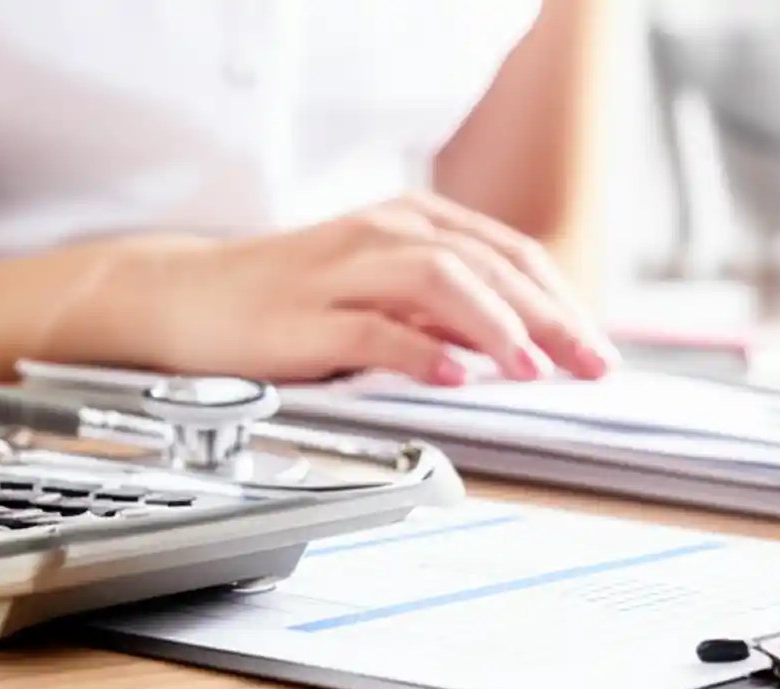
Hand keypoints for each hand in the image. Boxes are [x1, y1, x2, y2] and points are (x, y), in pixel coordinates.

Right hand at [100, 193, 618, 383]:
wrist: (185, 295)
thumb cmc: (281, 296)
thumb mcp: (371, 286)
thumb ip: (436, 304)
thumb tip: (516, 338)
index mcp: (403, 221)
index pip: (506, 251)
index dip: (560, 297)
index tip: (593, 342)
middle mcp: (378, 235)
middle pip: (485, 263)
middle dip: (549, 315)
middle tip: (590, 363)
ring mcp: (339, 273)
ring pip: (438, 280)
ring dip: (496, 324)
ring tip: (532, 368)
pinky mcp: (302, 317)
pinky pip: (370, 330)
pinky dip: (418, 351)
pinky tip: (452, 374)